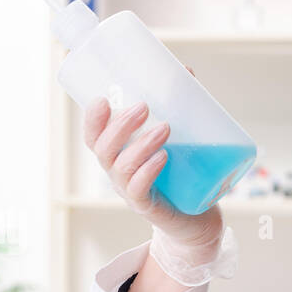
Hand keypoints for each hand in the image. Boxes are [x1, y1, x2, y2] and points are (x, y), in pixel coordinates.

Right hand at [82, 67, 222, 253]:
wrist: (199, 220)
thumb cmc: (183, 175)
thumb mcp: (178, 140)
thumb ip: (178, 110)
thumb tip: (186, 72)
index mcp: (118, 155)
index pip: (93, 136)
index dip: (92, 119)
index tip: (103, 98)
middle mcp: (118, 174)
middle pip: (103, 149)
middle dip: (120, 125)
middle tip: (144, 106)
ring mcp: (130, 192)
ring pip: (121, 167)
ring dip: (140, 144)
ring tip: (165, 128)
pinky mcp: (148, 208)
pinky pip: (138, 190)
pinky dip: (148, 171)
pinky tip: (162, 158)